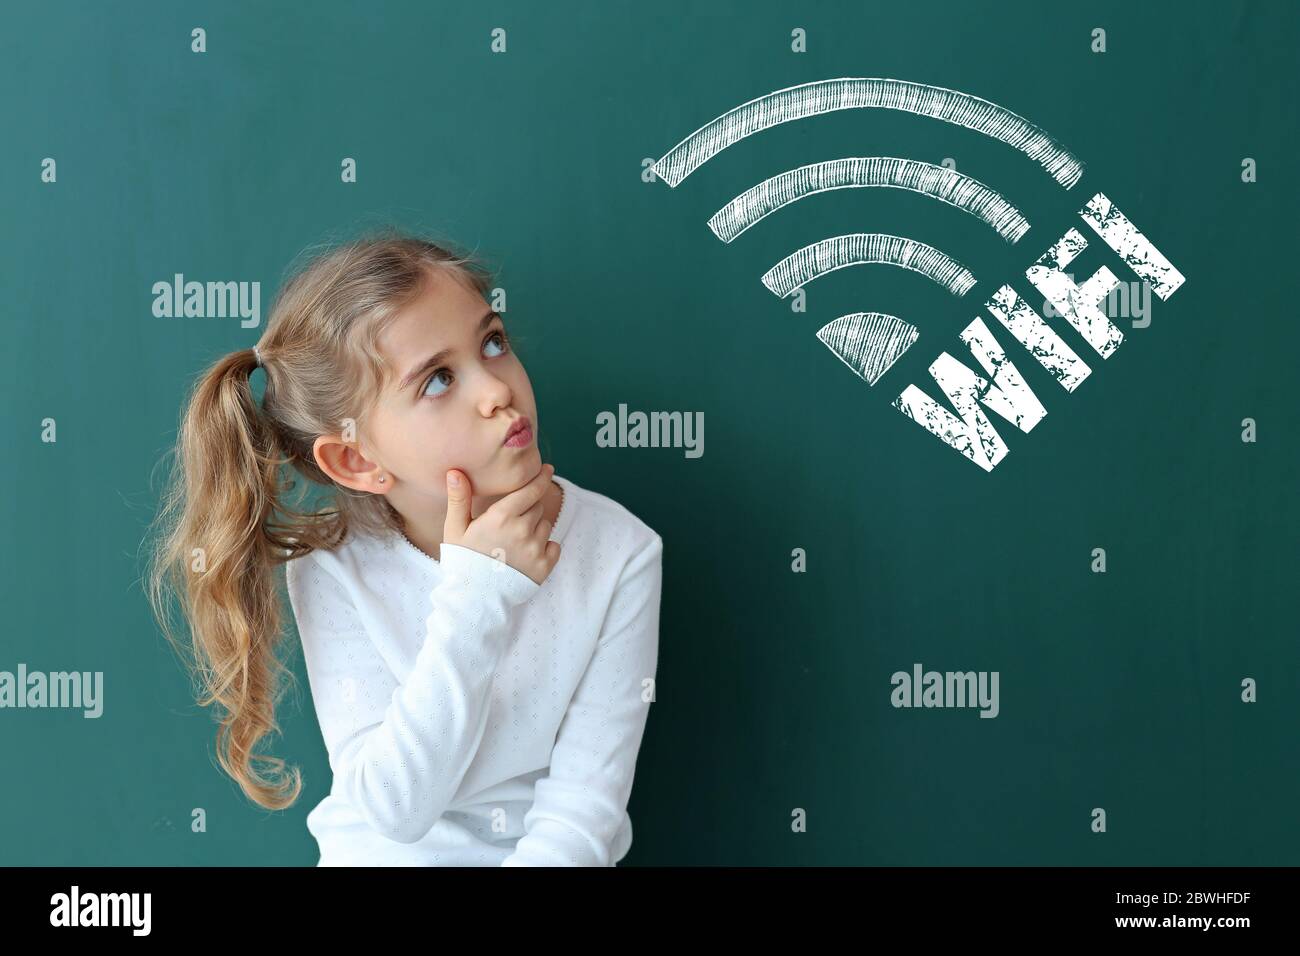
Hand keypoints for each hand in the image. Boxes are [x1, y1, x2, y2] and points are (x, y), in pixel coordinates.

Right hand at [442, 464, 561, 585]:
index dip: (540, 478)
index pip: (531, 489)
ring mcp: (536, 549)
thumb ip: (458, 499)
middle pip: (536, 507)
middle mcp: (523, 529)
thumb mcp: (455, 529)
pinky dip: (545, 547)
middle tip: (509, 525)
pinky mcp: (545, 566)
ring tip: (514, 543)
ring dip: (535, 529)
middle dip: (527, 510)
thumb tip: (455, 472)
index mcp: (502, 516)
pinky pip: (554, 546)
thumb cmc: (463, 561)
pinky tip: (527, 555)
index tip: (547, 469)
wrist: (474, 599)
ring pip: (545, 526)